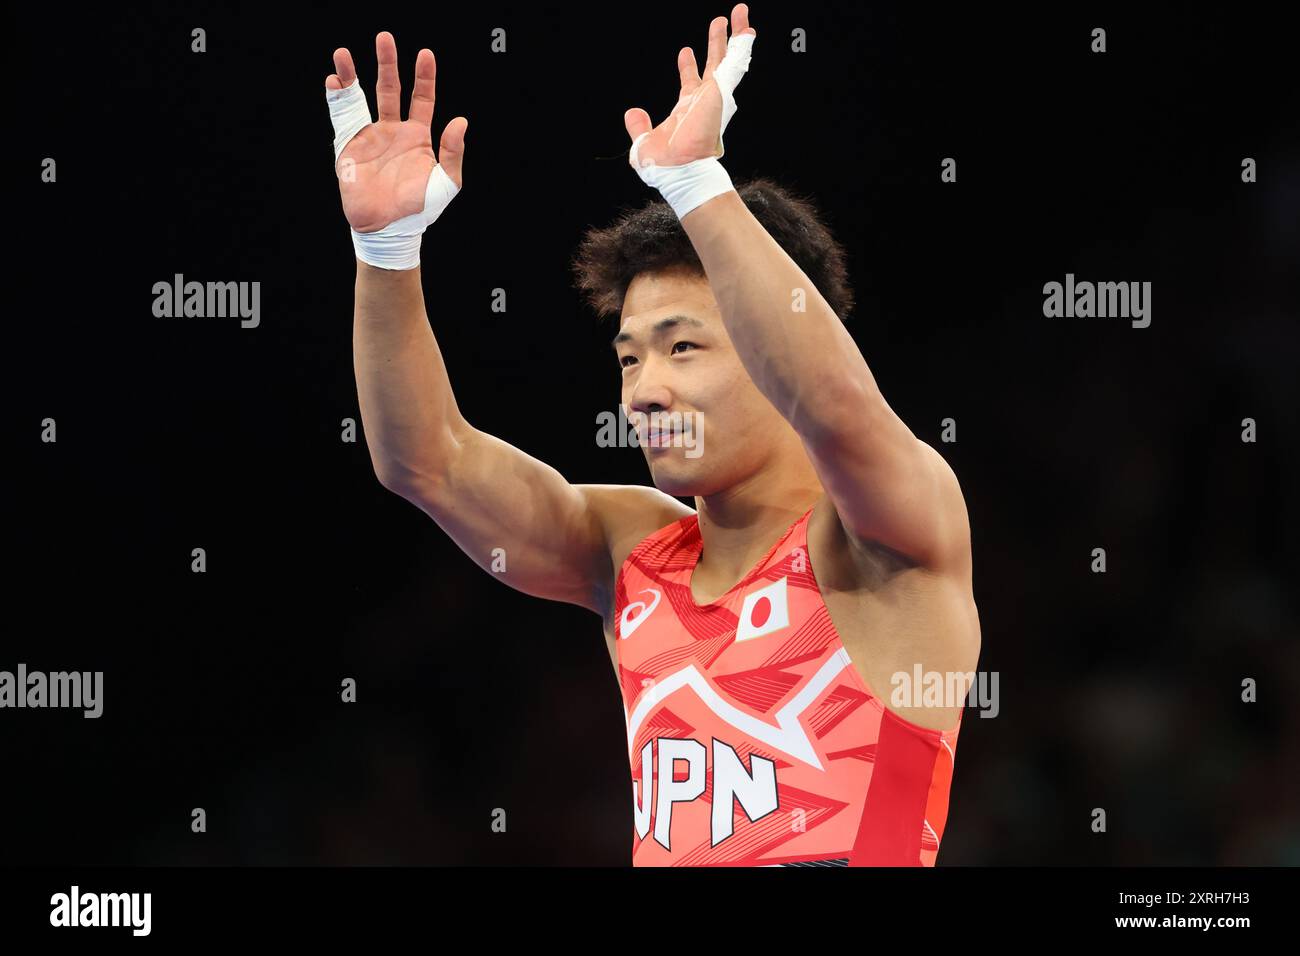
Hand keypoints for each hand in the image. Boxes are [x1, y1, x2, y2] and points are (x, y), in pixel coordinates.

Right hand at [325, 32, 466, 232]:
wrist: (389, 228)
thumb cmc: (420, 209)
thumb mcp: (446, 183)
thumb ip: (453, 152)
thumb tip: (460, 121)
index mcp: (418, 136)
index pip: (422, 98)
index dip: (424, 76)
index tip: (425, 54)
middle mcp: (393, 131)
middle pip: (389, 89)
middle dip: (387, 63)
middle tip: (385, 38)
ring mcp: (370, 136)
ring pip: (360, 97)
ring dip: (352, 75)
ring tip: (343, 54)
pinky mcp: (350, 146)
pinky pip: (342, 117)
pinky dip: (337, 99)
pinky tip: (335, 81)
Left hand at [624, 4, 755, 167]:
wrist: (679, 170)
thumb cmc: (665, 165)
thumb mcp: (644, 142)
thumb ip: (639, 126)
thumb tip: (632, 112)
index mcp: (688, 108)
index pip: (690, 81)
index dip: (688, 66)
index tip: (685, 50)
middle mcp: (704, 99)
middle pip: (715, 64)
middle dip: (718, 42)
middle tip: (721, 21)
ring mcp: (715, 94)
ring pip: (730, 58)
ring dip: (736, 35)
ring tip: (740, 12)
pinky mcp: (721, 90)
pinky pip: (735, 63)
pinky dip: (742, 44)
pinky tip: (747, 27)